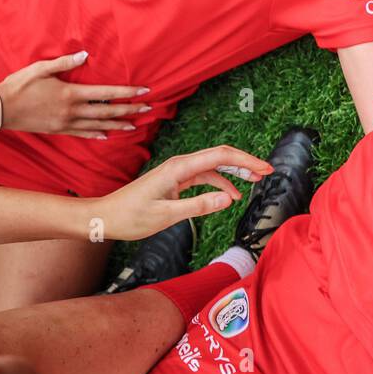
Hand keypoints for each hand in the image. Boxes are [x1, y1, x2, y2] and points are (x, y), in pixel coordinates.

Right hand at [0, 51, 149, 137]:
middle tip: (148, 109)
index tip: (144, 92)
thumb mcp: (41, 68)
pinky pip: (82, 133)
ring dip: (118, 124)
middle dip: (129, 110)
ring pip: (98, 125)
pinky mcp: (58, 130)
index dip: (127, 93)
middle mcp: (72, 110)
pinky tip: (106, 135)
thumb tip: (86, 55)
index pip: (107, 93)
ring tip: (134, 125)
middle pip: (107, 111)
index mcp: (71, 93)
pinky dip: (96, 134)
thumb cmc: (19, 85)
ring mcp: (66, 123)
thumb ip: (65, 62)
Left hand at [91, 145, 272, 240]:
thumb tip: (228, 199)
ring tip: (255, 182)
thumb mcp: (166, 216)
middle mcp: (180, 165)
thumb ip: (199, 206)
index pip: (220, 156)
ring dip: (234, 172)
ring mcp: (177, 172)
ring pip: (213, 166)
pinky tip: (229, 194)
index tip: (265, 168)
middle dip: (245, 163)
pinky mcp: (175, 181)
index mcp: (179, 168)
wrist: (104, 217)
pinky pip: (204, 176)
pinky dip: (220, 182)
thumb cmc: (130, 217)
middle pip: (220, 156)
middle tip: (267, 172)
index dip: (246, 161)